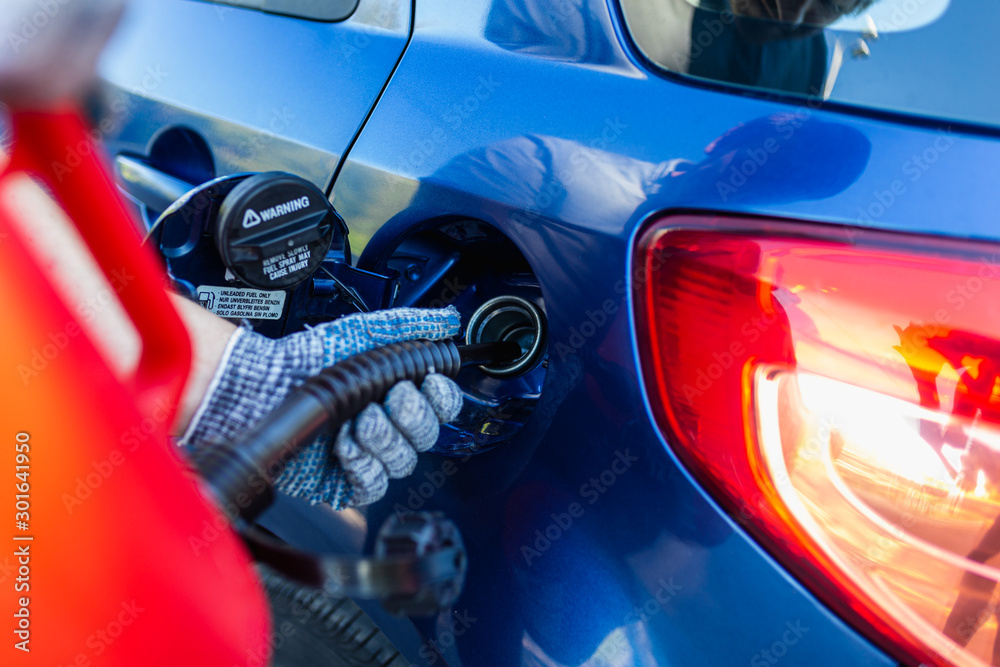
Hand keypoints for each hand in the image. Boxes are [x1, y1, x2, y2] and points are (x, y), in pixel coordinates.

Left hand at [182, 306, 462, 507]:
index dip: (442, 397)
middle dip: (411, 415)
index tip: (430, 383)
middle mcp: (388, 426)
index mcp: (397, 393)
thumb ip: (409, 326)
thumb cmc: (307, 359)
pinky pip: (375, 485)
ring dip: (383, 438)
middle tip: (388, 398)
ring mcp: (369, 456)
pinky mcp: (346, 483)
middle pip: (428, 436)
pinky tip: (344, 444)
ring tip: (357, 419)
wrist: (263, 387)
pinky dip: (363, 463)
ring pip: (404, 461)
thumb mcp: (364, 332)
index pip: (442, 405)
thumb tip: (447, 320)